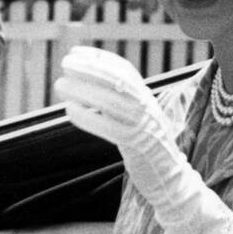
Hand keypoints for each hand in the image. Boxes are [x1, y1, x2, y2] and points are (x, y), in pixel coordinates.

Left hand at [54, 46, 232, 233]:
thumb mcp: (137, 121)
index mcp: (148, 99)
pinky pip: (112, 128)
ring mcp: (145, 127)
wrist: (172, 181)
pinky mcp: (139, 147)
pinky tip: (70, 110)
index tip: (76, 52)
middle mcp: (148, 109)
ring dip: (84, 90)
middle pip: (119, 81)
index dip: (100, 59)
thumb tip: (88, 88)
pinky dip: (90, 117)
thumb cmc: (148, 151)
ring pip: (112, 102)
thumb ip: (120, 105)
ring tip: (61, 84)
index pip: (125, 70)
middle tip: (65, 62)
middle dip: (91, 68)